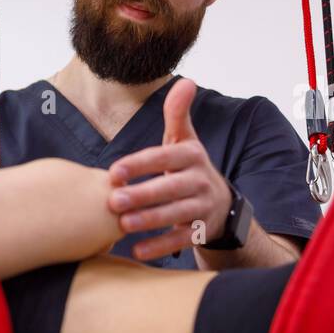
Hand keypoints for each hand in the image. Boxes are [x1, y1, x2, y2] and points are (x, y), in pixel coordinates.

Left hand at [106, 78, 232, 260]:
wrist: (220, 203)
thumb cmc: (189, 168)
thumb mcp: (185, 140)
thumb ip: (178, 114)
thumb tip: (186, 81)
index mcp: (191, 156)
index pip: (164, 157)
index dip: (140, 164)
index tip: (114, 171)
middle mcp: (199, 180)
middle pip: (170, 188)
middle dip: (142, 194)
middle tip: (113, 200)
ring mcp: (202, 206)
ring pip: (176, 214)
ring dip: (150, 220)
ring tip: (123, 225)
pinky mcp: (200, 230)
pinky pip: (181, 239)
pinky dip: (160, 246)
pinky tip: (137, 251)